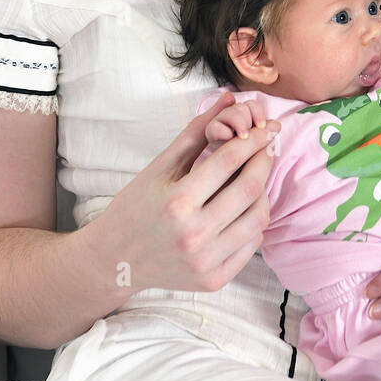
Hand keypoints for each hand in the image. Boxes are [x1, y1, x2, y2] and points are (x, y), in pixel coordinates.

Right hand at [85, 91, 280, 295]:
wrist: (115, 260)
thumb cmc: (136, 206)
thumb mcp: (161, 165)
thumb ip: (197, 131)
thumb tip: (231, 99)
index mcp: (177, 202)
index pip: (230, 160)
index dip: (253, 140)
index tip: (265, 129)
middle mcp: (193, 235)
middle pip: (250, 188)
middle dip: (264, 161)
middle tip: (266, 148)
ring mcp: (205, 262)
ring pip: (258, 218)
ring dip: (263, 192)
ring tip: (253, 178)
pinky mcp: (213, 281)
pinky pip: (251, 245)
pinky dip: (253, 223)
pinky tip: (242, 210)